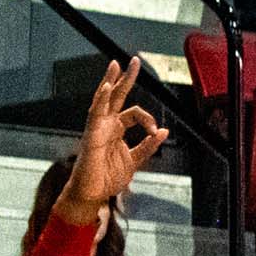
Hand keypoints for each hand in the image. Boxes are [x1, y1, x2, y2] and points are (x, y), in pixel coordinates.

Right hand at [58, 59, 168, 224]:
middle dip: (124, 79)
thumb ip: (148, 146)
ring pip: (103, 100)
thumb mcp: (135, 160)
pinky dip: (101, 101)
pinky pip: (95, 115)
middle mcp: (105, 125)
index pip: (133, 113)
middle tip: (133, 61)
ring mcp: (97, 129)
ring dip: (109, 82)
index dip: (147, 118)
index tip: (156, 130)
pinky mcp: (91, 136)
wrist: (93, 194)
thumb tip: (164, 132)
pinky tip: (106, 87)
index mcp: (115, 130)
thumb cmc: (108, 177)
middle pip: (115, 97)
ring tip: (115, 65)